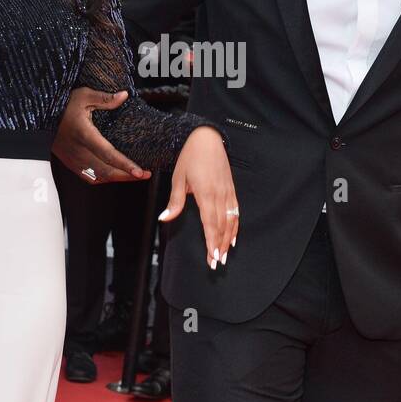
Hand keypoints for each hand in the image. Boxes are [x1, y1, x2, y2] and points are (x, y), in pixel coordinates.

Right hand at [52, 87, 151, 181]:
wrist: (39, 117)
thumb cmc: (62, 105)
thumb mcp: (83, 95)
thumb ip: (104, 98)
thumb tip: (124, 96)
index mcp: (84, 134)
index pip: (108, 154)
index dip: (125, 165)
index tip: (140, 171)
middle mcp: (78, 151)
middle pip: (107, 171)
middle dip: (128, 176)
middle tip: (145, 174)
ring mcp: (73, 160)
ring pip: (99, 177)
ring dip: (118, 179)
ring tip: (134, 175)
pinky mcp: (70, 164)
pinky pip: (89, 178)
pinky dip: (104, 179)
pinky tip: (115, 175)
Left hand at [158, 126, 237, 268]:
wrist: (207, 138)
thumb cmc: (190, 156)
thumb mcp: (178, 178)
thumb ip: (175, 201)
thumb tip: (165, 218)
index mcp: (205, 193)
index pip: (210, 224)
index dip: (211, 242)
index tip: (211, 257)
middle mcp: (219, 194)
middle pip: (221, 226)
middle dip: (219, 246)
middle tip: (217, 263)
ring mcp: (227, 192)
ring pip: (231, 221)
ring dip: (228, 239)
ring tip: (224, 255)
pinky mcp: (231, 189)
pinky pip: (236, 211)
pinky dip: (235, 226)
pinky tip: (233, 237)